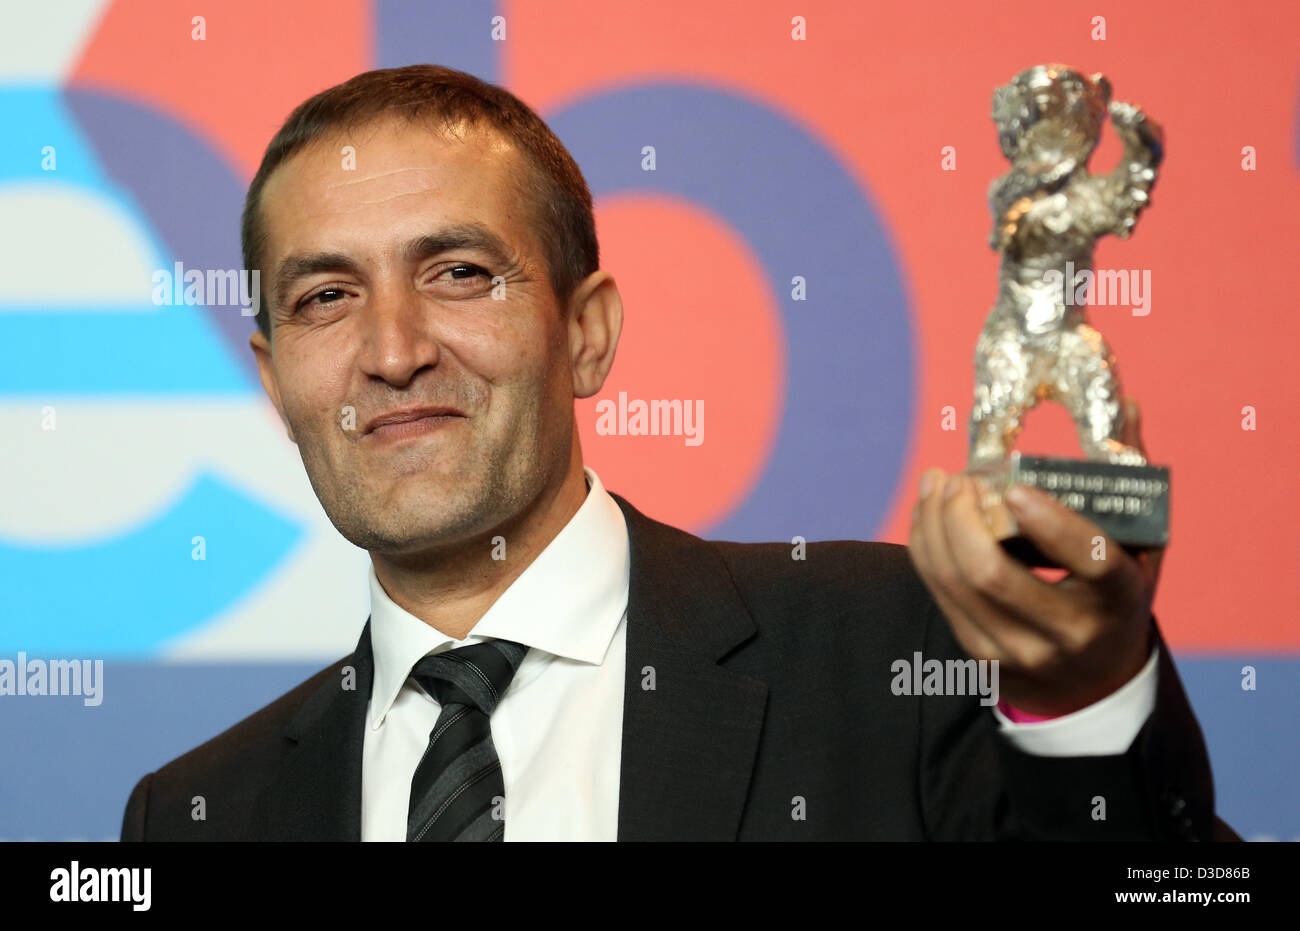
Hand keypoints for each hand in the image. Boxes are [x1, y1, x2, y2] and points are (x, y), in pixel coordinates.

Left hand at [907, 399, 1160, 714]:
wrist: (1095, 681)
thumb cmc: (1116, 594)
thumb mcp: (1142, 547)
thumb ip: (1131, 478)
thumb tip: (1128, 403)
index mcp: (1118, 600)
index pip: (1090, 562)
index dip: (1051, 524)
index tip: (1016, 486)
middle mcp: (1068, 635)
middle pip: (992, 574)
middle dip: (960, 516)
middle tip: (959, 476)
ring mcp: (1019, 652)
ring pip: (955, 583)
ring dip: (934, 524)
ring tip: (937, 483)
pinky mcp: (981, 658)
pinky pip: (940, 594)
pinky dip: (927, 546)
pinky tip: (928, 513)